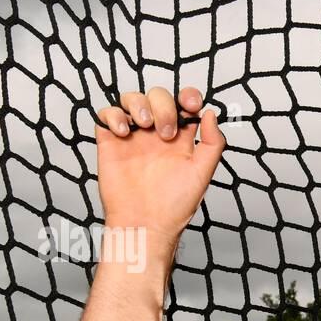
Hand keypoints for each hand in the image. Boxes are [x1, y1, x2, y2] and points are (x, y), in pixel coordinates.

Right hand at [95, 86, 225, 251]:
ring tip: (143, 126)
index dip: (188, 96)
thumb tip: (211, 113)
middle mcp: (157, 134)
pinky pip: (107, 114)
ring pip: (132, 99)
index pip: (184, 104)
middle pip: (158, 97)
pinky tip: (123, 131)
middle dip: (163, 106)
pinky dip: (114, 114)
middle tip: (165, 133)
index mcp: (181, 139)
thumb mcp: (202, 173)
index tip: (190, 104)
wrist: (145, 223)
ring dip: (139, 104)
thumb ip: (212, 143)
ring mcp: (133, 136)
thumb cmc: (174, 206)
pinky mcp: (111, 142)